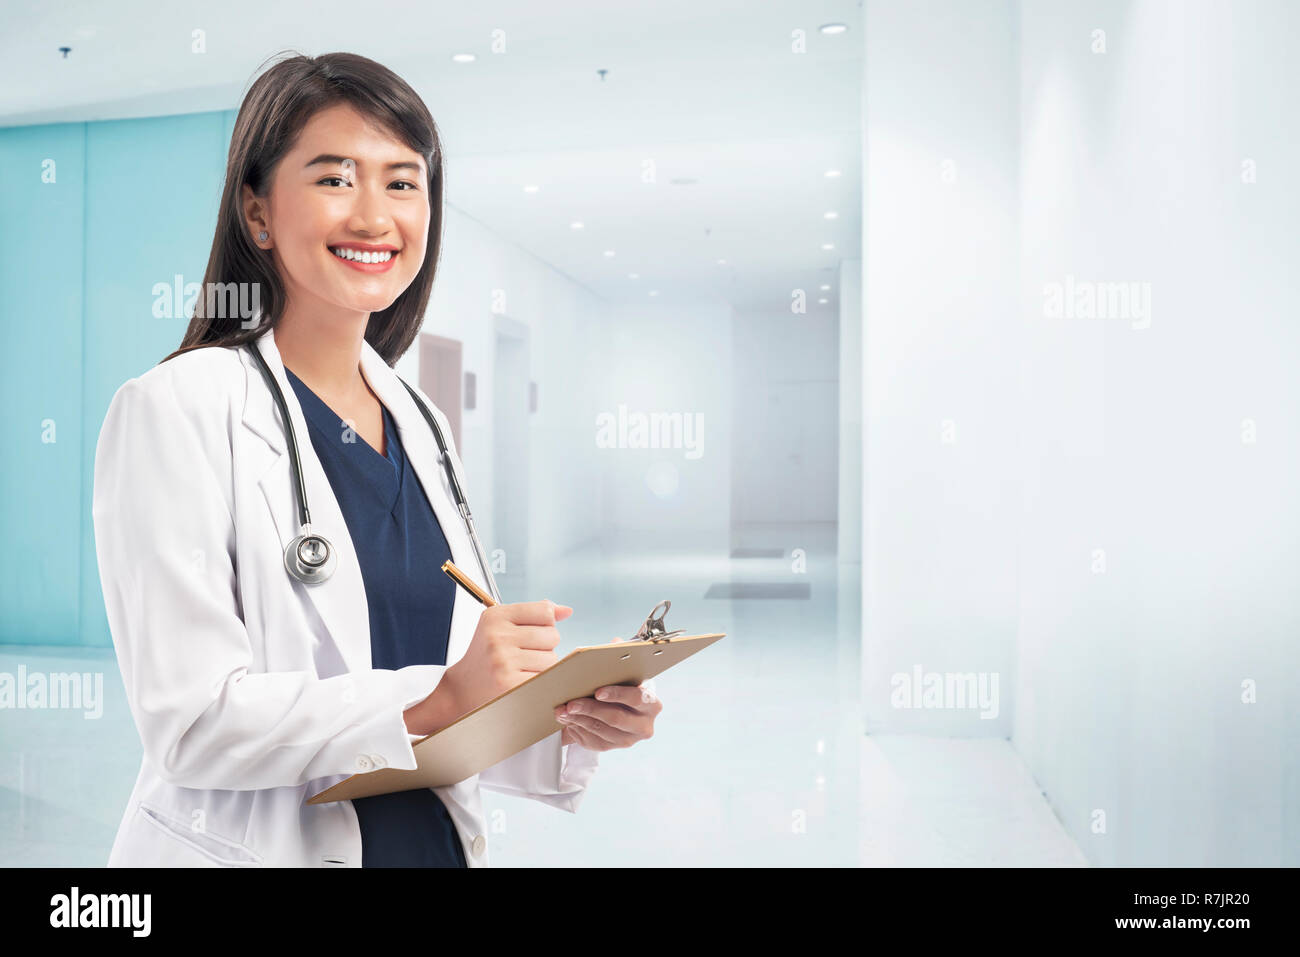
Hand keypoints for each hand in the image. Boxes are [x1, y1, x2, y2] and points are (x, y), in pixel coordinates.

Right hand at [432, 600, 570, 723]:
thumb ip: (536, 613)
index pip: (545, 611)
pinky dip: (541, 681)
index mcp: (496, 616)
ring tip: (523, 668)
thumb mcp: (503, 625)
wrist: (462, 688)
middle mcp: (497, 636)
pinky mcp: (509, 684)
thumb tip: (567, 611)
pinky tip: (525, 680)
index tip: (533, 632)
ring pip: (552, 659)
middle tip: (525, 654)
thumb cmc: (488, 653)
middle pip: (552, 635)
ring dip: (544, 666)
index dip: (546, 624)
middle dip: (546, 646)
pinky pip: (545, 678)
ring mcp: (503, 661)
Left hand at [554, 643, 661, 751]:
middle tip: (570, 703)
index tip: (598, 691)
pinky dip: (577, 729)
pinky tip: (566, 720)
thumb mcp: (624, 673)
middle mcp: (644, 726)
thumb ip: (622, 658)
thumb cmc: (621, 687)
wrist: (616, 709)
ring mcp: (627, 740)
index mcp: (652, 704)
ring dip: (579, 720)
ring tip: (562, 710)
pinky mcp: (611, 748)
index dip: (617, 695)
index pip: (637, 699)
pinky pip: (592, 741)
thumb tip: (617, 643)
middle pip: (616, 718)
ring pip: (601, 731)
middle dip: (591, 709)